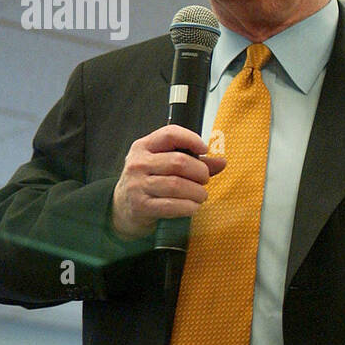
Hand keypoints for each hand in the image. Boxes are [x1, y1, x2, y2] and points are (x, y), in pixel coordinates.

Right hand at [110, 125, 226, 238]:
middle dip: (200, 172)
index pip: (170, 134)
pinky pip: (172, 205)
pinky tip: (193, 206)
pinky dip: (189, 207)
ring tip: (201, 195)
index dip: (191, 139)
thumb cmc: (148, 183)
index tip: (204, 149)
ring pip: (177, 185)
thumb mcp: (164, 166)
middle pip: (179, 162)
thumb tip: (222, 161)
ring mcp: (137, 185)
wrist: (122, 209)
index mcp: (144, 147)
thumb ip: (193, 161)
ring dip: (197, 192)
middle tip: (205, 179)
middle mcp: (138, 163)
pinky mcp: (141, 206)